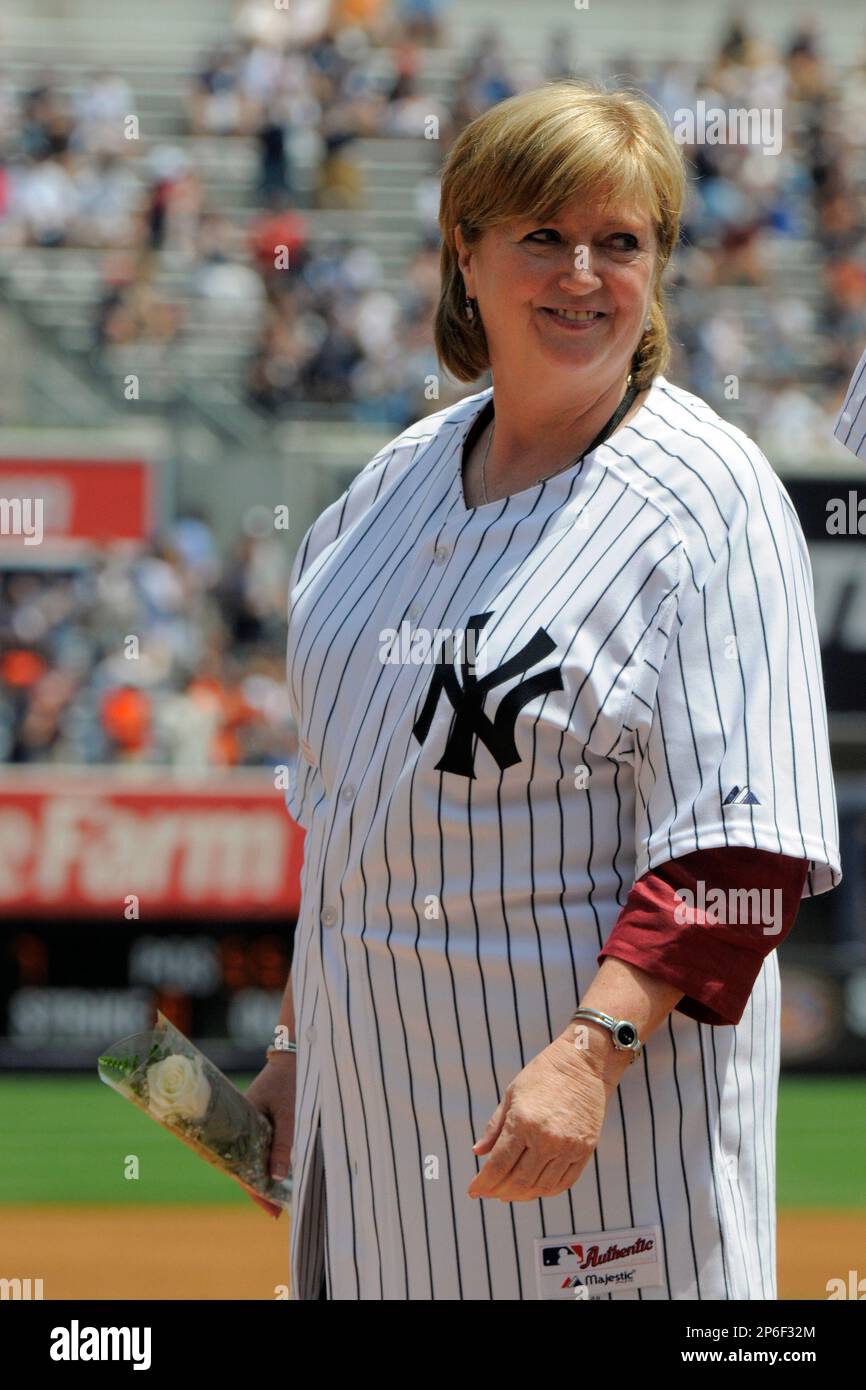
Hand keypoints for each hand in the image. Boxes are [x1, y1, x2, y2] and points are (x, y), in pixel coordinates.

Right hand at [245, 1052, 296, 1218]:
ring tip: (279, 1199)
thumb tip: (275, 1177)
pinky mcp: (261, 1119)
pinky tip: (279, 1173)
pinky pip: (262, 1145)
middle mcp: (241, 1124)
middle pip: (245, 1163)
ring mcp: (251, 1122)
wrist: (294, 1054)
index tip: (269, 1210)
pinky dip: (270, 1160)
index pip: (241, 1164)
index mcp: (241, 1121)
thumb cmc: (290, 1080)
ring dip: (264, 1175)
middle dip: (259, 1187)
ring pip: (253, 1155)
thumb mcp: (290, 1113)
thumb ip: (284, 1144)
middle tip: (275, 1211)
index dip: (255, 1189)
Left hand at [467, 1035, 611, 1202]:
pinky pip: (564, 1183)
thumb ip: (494, 1127)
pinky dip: (546, 1191)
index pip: (498, 1166)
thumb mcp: (512, 1094)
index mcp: (523, 1122)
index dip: (482, 1183)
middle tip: (488, 1193)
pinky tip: (534, 1189)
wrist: (584, 1064)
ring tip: (508, 1193)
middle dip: (498, 1192)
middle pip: (518, 1181)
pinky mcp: (585, 1151)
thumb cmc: (543, 1075)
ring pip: (540, 1187)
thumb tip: (477, 1153)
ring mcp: (568, 1147)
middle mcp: (546, 1139)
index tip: (472, 1191)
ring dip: (521, 1195)